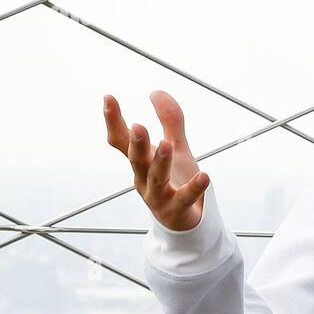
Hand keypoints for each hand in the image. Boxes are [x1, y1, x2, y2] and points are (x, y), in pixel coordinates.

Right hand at [104, 90, 209, 230]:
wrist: (185, 221)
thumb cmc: (176, 181)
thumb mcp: (176, 148)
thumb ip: (170, 122)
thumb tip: (156, 92)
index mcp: (140, 162)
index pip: (121, 140)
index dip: (114, 120)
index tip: (108, 97)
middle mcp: (143, 179)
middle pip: (136, 160)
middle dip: (137, 143)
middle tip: (138, 125)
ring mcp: (158, 197)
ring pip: (156, 179)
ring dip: (160, 162)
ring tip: (167, 145)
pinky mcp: (177, 210)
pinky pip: (185, 199)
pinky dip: (194, 188)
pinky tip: (205, 176)